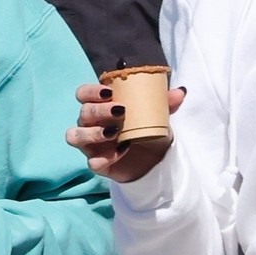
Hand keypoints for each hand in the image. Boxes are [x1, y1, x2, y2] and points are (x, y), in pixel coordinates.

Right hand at [66, 83, 185, 181]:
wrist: (155, 159)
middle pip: (83, 113)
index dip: (90, 91)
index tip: (108, 91)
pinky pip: (92, 161)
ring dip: (92, 133)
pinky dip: (106, 156)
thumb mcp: (158, 115)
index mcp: (100, 106)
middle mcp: (90, 124)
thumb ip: (166, 102)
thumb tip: (181, 91)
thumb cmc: (148, 130)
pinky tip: (122, 150)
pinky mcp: (97, 163)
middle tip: (120, 111)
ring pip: (74, 136)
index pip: (83, 94)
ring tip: (114, 132)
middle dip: (98, 111)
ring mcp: (91, 145)